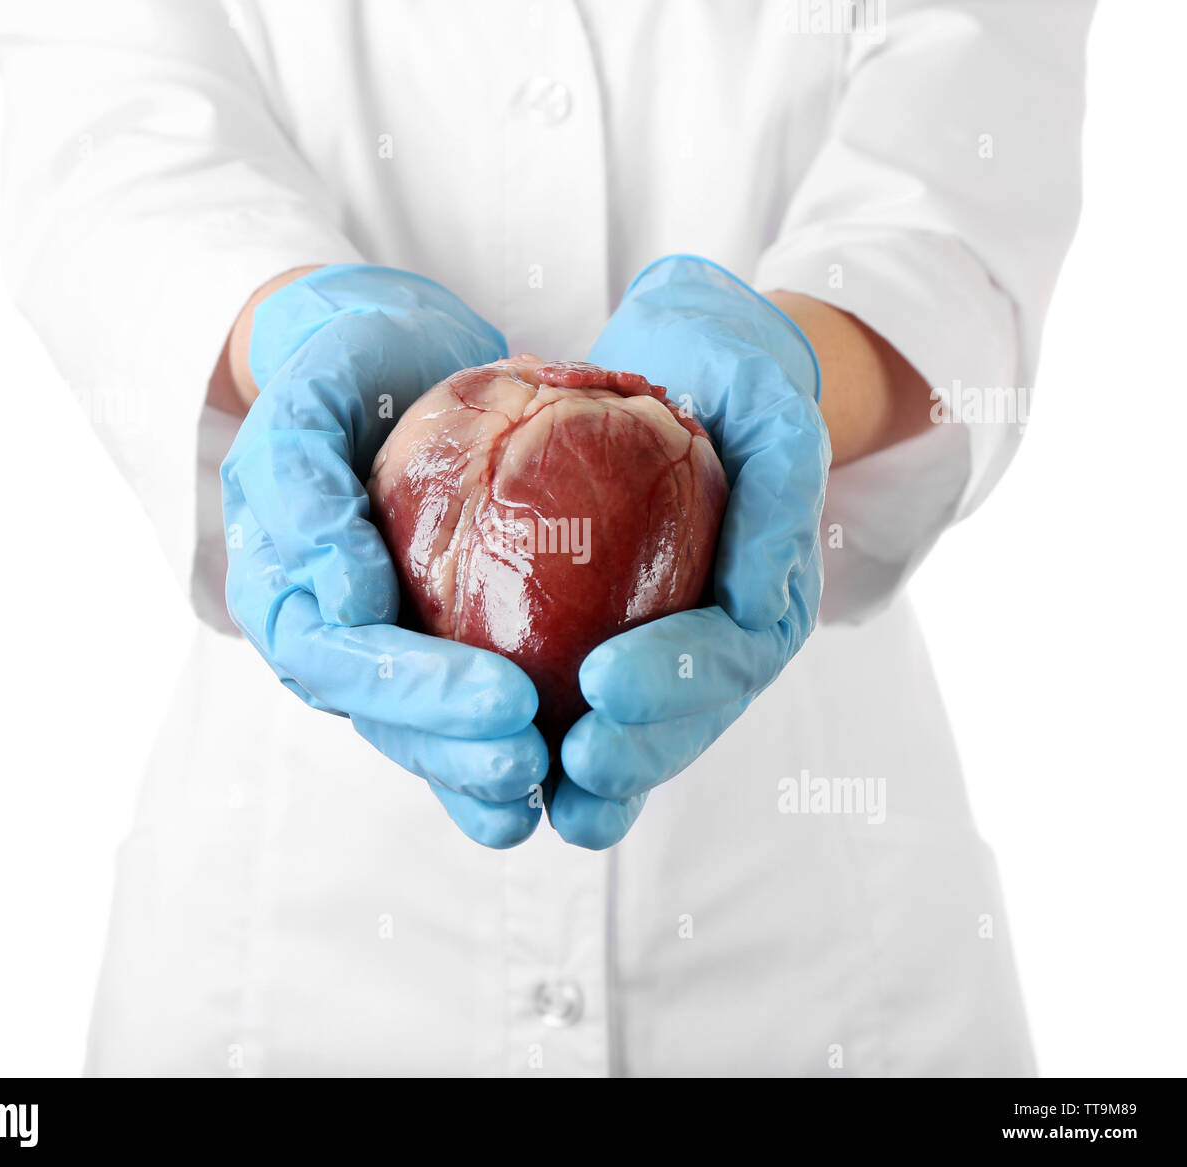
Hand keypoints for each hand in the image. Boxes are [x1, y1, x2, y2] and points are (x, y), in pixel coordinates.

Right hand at [221, 264, 548, 846]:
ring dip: (472, 768)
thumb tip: (337, 599)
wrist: (390, 358)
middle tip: (532, 761)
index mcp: (281, 584)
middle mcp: (324, 631)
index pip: (338, 656)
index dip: (414, 689)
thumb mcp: (313, 395)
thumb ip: (301, 483)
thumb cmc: (346, 369)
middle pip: (380, 712)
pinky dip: (493, 745)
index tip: (504, 698)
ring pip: (416, 728)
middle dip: (453, 746)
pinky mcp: (426, 642)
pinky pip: (457, 703)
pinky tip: (555, 783)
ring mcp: (375, 643)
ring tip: (543, 791)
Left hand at [549, 255, 829, 848]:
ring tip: (550, 803)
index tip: (602, 681)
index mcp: (770, 598)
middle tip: (575, 769)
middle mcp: (723, 640)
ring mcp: (671, 650)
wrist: (694, 369)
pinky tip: (509, 770)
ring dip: (604, 777)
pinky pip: (593, 704)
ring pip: (645, 731)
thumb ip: (780, 498)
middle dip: (637, 752)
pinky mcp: (618, 641)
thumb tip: (759, 596)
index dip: (678, 680)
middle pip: (690, 717)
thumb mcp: (771, 414)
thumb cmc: (735, 384)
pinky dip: (557, 740)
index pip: (733, 655)